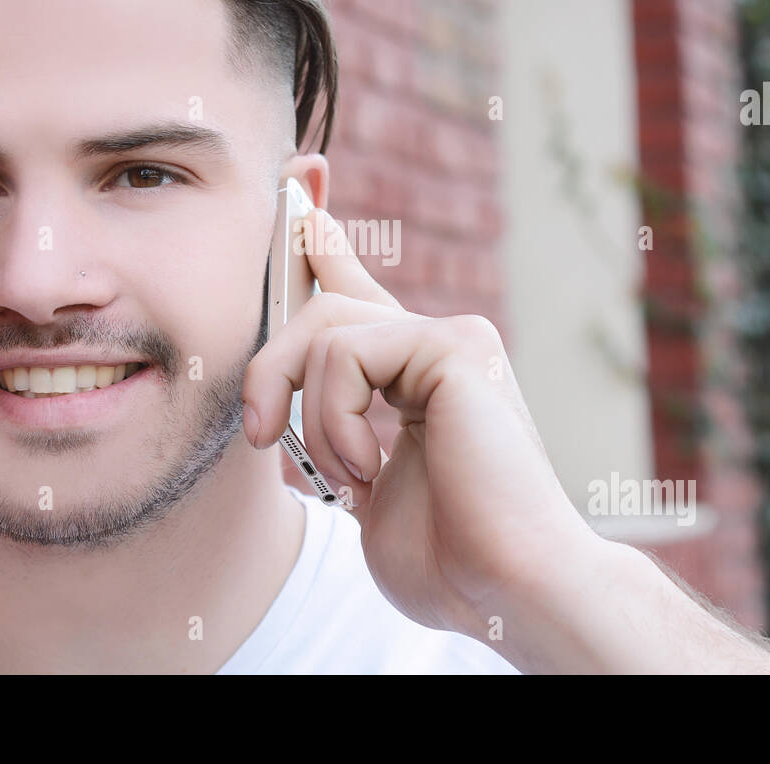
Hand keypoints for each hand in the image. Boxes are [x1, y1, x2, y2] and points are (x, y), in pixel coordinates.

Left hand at [241, 208, 605, 646]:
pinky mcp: (453, 345)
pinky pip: (345, 352)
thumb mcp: (365, 486)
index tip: (298, 183)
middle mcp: (437, 345)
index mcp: (417, 376)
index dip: (323, 239)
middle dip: (270, 365)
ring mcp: (451, 339)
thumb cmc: (450, 559)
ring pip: (323, 329)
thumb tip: (281, 405)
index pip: (356, 289)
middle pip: (321, 305)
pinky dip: (335, 418)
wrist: (508, 586)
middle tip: (261, 434)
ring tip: (352, 478)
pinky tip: (370, 468)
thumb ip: (334, 433)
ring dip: (310, 418)